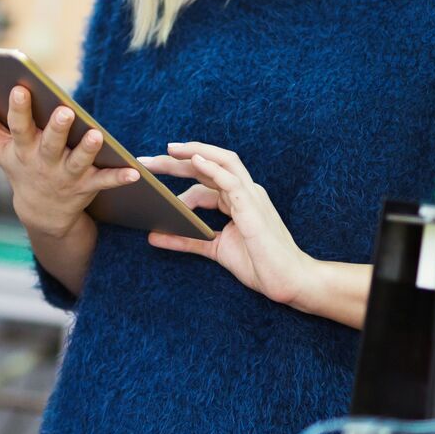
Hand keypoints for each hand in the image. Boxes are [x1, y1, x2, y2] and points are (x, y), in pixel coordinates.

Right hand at [0, 86, 137, 238]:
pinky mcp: (88, 187)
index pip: (17, 127)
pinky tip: (133, 172)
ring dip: (86, 150)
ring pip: (78, 162)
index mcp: (21, 149)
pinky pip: (104, 182)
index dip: (18, 109)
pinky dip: (118, 177)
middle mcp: (43, 163)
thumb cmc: (19, 166)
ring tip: (95, 135)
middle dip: (55, 128)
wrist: (42, 213)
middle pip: (49, 144)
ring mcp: (66, 176)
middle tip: (64, 111)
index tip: (19, 88)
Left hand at [140, 142, 315, 307]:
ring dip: (193, 154)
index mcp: (237, 199)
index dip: (178, 174)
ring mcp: (250, 197)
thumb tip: (153, 235)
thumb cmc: (259, 264)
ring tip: (167, 152)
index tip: (150, 175)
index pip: (204, 178)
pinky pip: (231, 181)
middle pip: (209, 164)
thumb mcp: (215, 249)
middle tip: (145, 161)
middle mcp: (244, 191)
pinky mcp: (253, 208)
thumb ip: (187, 241)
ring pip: (222, 162)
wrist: (289, 281)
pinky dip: (212, 168)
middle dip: (177, 160)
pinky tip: (194, 161)